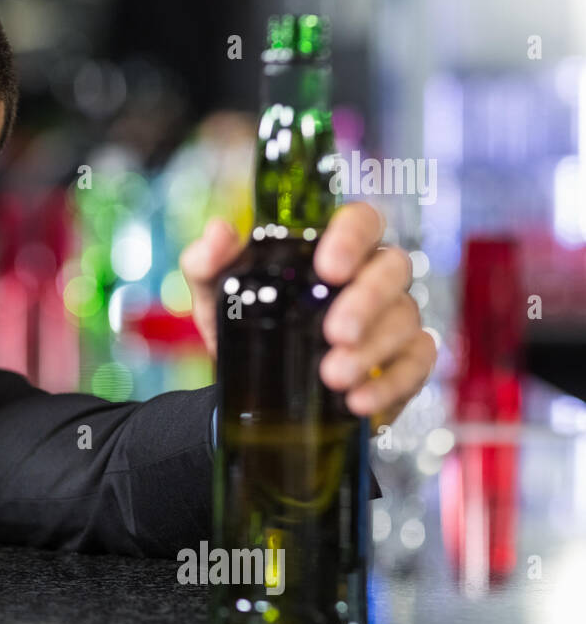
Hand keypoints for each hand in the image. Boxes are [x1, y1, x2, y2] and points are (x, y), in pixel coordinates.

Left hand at [180, 203, 436, 426]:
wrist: (249, 389)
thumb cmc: (242, 325)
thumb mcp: (214, 295)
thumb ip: (207, 261)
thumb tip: (221, 232)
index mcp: (333, 249)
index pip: (361, 221)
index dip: (352, 238)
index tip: (329, 268)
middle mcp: (371, 277)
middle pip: (393, 269)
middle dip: (367, 300)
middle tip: (336, 333)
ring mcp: (393, 318)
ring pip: (404, 320)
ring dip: (372, 350)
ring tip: (333, 377)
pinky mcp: (404, 362)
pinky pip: (416, 365)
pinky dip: (390, 385)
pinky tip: (357, 401)